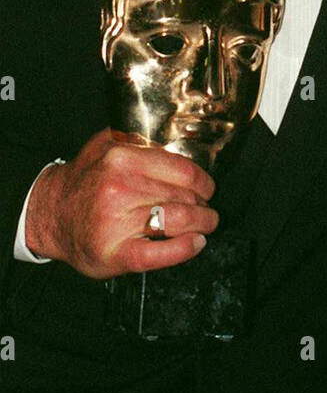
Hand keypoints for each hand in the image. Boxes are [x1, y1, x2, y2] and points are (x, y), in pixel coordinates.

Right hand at [25, 129, 218, 278]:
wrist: (52, 215)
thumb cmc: (86, 182)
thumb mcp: (106, 146)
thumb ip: (139, 140)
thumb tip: (177, 139)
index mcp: (121, 159)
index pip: (184, 171)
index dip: (203, 182)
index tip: (207, 188)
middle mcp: (119, 189)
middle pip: (184, 196)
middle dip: (203, 205)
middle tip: (207, 209)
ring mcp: (117, 223)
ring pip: (179, 221)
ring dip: (202, 224)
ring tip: (206, 224)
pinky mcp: (116, 254)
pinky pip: (161, 253)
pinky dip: (185, 249)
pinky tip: (196, 243)